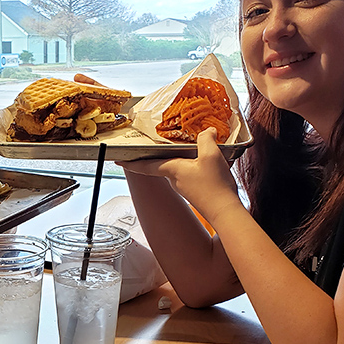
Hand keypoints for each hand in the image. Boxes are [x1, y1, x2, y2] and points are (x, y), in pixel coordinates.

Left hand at [119, 128, 241, 227]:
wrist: (225, 211)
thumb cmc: (214, 186)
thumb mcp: (211, 155)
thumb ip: (206, 139)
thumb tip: (207, 131)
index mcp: (172, 169)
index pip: (145, 165)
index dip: (130, 162)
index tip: (118, 160)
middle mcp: (174, 179)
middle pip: (160, 165)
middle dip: (154, 156)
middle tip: (150, 145)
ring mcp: (184, 187)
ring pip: (175, 169)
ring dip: (175, 159)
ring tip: (182, 148)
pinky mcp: (195, 192)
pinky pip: (188, 174)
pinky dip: (189, 165)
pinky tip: (201, 161)